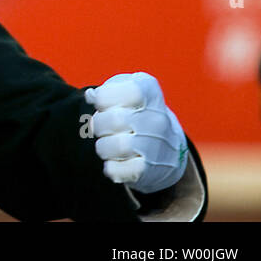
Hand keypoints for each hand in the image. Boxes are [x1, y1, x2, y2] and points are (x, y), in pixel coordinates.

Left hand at [85, 72, 187, 194]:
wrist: (169, 146)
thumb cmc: (136, 110)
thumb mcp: (124, 90)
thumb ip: (106, 90)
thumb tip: (90, 96)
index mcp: (150, 92)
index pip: (119, 92)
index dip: (102, 98)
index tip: (103, 104)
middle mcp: (158, 118)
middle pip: (114, 119)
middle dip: (99, 123)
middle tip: (103, 127)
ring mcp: (157, 146)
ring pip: (116, 146)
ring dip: (103, 146)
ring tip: (107, 144)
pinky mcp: (150, 171)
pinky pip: (118, 170)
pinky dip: (110, 167)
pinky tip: (114, 161)